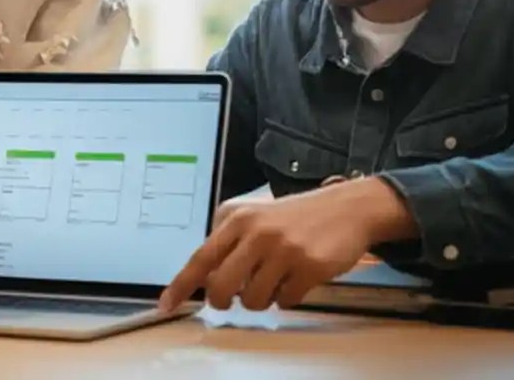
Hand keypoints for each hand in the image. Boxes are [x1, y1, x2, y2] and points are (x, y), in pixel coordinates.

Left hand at [158, 177, 416, 312]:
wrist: (347, 208)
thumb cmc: (296, 217)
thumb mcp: (254, 215)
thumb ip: (228, 240)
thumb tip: (204, 278)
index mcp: (238, 219)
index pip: (201, 258)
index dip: (181, 285)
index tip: (167, 304)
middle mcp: (257, 232)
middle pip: (221, 287)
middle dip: (224, 300)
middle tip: (233, 298)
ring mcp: (284, 249)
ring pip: (252, 299)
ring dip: (261, 298)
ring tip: (274, 279)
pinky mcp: (309, 266)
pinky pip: (284, 301)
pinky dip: (287, 297)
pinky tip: (296, 277)